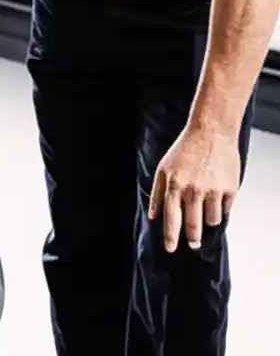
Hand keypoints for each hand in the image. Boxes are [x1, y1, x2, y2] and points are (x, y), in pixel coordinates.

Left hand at [147, 124, 239, 251]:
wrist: (211, 133)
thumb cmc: (184, 151)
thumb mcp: (163, 169)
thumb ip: (158, 194)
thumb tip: (153, 216)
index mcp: (175, 187)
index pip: (172, 219)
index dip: (171, 237)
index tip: (171, 250)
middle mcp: (193, 191)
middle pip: (193, 226)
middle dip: (192, 239)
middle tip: (193, 244)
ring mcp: (213, 191)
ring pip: (212, 220)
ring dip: (208, 220)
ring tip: (205, 209)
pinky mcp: (230, 189)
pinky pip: (226, 210)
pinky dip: (221, 208)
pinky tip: (217, 197)